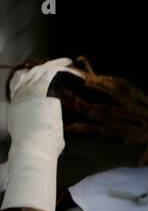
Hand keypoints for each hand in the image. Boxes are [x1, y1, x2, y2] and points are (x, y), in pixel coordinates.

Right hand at [2, 58, 83, 210]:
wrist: (33, 148)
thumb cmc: (37, 149)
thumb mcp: (38, 138)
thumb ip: (44, 133)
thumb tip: (56, 143)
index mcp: (16, 106)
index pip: (18, 86)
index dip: (28, 78)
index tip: (37, 74)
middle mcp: (19, 97)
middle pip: (28, 75)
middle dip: (42, 68)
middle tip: (55, 64)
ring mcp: (27, 92)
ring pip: (39, 71)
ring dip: (53, 65)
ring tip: (65, 61)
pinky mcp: (38, 91)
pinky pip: (50, 73)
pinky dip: (60, 68)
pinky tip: (69, 65)